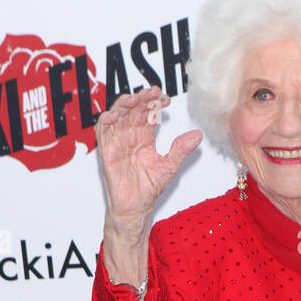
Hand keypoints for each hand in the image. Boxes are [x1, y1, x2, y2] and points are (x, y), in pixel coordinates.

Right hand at [96, 84, 201, 235]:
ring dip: (124, 104)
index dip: (156, 101)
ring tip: (135, 99)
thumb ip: (181, 149)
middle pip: (133, 108)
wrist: (135, 207)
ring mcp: (117, 141)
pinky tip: (115, 115)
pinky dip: (106, 120)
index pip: (149, 111)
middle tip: (152, 92)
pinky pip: (102, 130)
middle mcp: (130, 134)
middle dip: (141, 98)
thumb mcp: (170, 166)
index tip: (166, 99)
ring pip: (117, 114)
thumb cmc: (149, 188)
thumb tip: (197, 135)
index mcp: (145, 135)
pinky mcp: (107, 151)